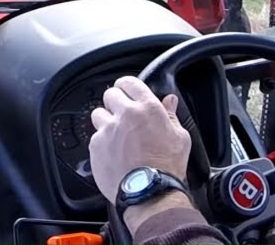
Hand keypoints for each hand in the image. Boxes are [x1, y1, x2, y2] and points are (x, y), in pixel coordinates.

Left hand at [88, 76, 191, 203]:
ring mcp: (108, 129)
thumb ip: (171, 115)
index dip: (127, 86)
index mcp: (147, 108)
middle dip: (115, 102)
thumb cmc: (167, 167)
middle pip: (110, 94)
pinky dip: (101, 142)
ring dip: (106, 121)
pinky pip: (94, 137)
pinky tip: (112, 152)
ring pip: (98, 114)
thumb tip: (169, 100)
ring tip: (116, 136)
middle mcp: (125, 115)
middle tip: (122, 114)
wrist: (150, 192)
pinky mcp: (96, 146)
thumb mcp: (180, 138)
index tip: (127, 91)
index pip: (129, 82)